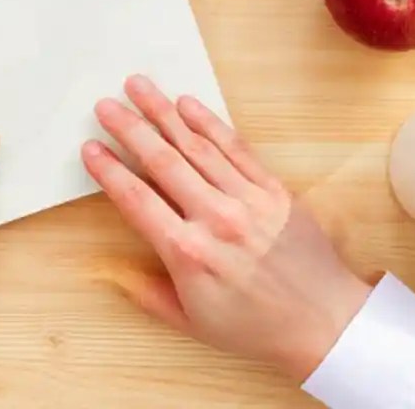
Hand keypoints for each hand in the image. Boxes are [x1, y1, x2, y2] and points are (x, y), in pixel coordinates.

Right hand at [83, 76, 371, 379]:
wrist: (324, 322)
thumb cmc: (256, 327)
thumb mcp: (192, 323)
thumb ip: (148, 293)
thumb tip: (111, 272)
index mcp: (188, 253)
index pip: (137, 200)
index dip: (110, 171)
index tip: (90, 148)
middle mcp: (216, 220)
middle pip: (163, 162)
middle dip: (130, 128)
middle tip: (106, 106)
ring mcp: (248, 200)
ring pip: (197, 146)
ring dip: (164, 112)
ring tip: (139, 87)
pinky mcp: (274, 190)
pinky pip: (236, 148)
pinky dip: (210, 123)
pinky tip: (188, 105)